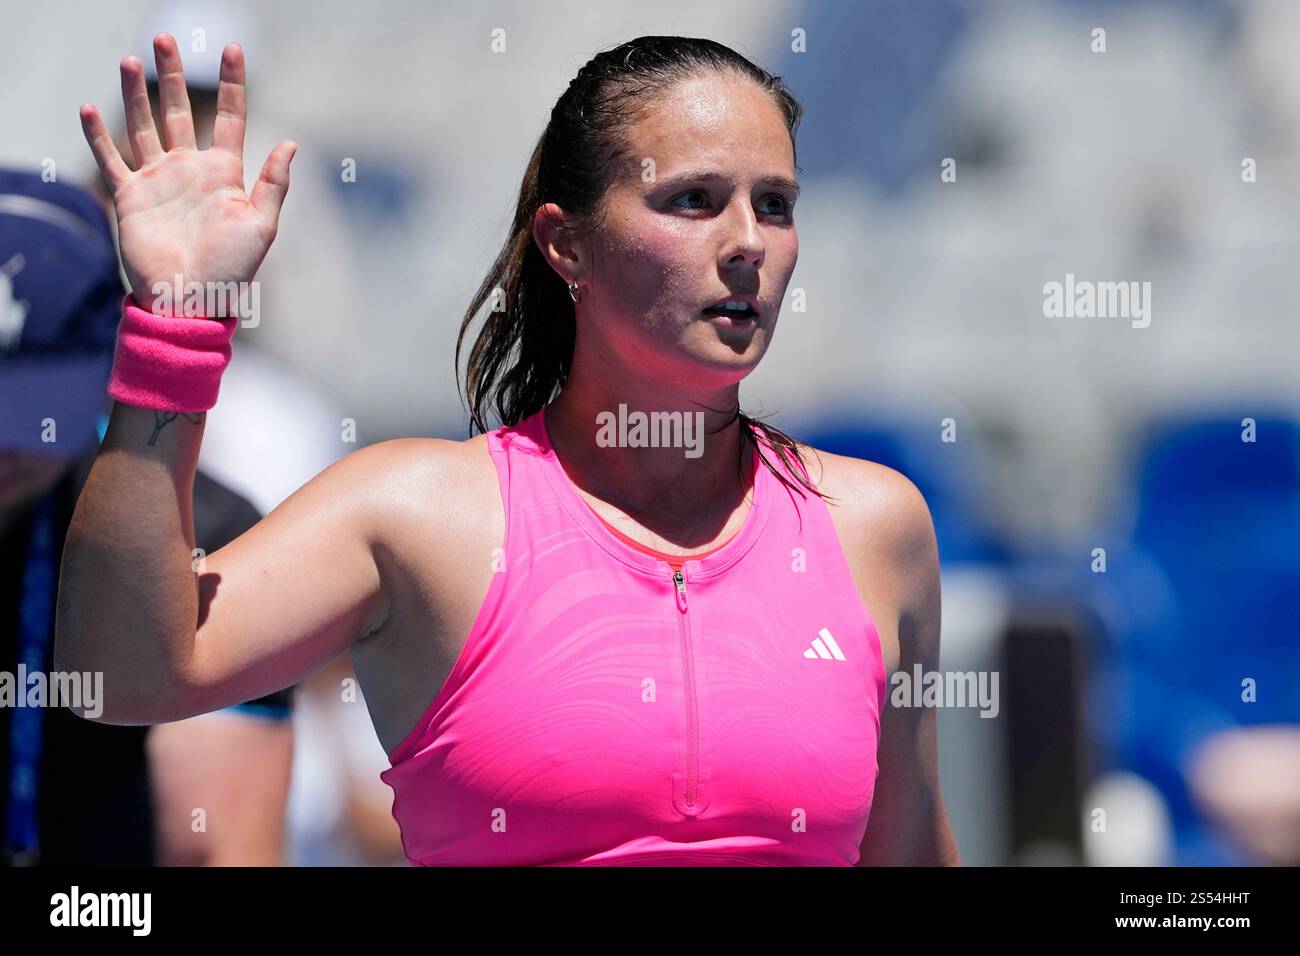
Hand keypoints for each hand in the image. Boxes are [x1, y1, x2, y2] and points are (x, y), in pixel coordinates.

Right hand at [79, 33, 295, 313]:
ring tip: (131, 61)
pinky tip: (89, 109)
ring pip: (145, 126)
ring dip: (135, 94)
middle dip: (172, 75)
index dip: (232, 84)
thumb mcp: (262, 226)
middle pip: (180, 111)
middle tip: (164, 38)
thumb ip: (274, 183)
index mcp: (225, 174)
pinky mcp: (131, 197)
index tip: (232, 50)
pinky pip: (111, 160)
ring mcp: (159, 181)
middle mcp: (190, 170)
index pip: (231, 118)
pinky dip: (97, 135)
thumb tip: (291, 143)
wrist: (192, 300)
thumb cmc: (233, 270)